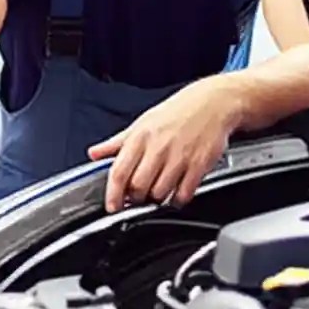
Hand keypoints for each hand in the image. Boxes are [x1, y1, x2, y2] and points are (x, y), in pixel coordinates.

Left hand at [87, 81, 241, 212]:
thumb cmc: (176, 112)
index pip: (119, 172)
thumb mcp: (142, 123)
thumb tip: (94, 153)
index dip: (113, 194)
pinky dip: (177, 200)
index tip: (112, 206)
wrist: (213, 102)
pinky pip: (183, 194)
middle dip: (136, 198)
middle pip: (138, 187)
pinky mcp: (199, 165)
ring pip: (160, 193)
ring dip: (156, 199)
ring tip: (157, 191)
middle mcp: (158, 147)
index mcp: (140, 137)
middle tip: (138, 196)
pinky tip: (176, 193)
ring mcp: (179, 157)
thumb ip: (117, 142)